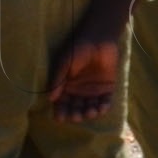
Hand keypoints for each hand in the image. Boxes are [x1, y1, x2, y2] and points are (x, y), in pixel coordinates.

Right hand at [45, 0, 132, 122]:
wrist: (99, 39)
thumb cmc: (78, 48)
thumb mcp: (65, 62)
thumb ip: (58, 79)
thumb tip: (51, 98)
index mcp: (66, 86)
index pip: (62, 103)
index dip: (60, 111)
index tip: (60, 118)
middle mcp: (79, 91)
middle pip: (75, 108)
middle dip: (75, 114)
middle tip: (76, 116)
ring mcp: (93, 91)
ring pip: (90, 108)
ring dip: (89, 113)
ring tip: (90, 112)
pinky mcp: (107, 89)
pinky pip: (105, 102)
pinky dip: (103, 107)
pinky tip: (101, 108)